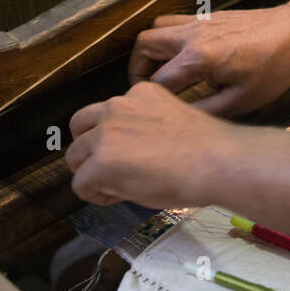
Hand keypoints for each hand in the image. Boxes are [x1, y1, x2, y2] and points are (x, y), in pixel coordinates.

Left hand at [65, 81, 233, 206]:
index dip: (114, 137)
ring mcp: (105, 134)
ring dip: (90, 173)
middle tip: (108, 169)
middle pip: (80, 127)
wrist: (214, 161)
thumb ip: (146, 127)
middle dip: (89, 149)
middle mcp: (117, 107)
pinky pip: (81, 184)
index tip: (131, 154)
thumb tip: (132, 154)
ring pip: (75, 156)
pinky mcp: (100, 162)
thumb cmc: (207, 148)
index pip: (108, 112)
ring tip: (116, 187)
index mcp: (139, 93)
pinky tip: (118, 197)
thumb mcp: (171, 121)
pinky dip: (94, 195)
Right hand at [127, 0, 289, 117]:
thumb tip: (178, 119)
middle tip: (151, 90)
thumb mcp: (242, 100)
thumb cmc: (275, 67)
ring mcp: (199, 21)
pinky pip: (174, 22)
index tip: (156, 112)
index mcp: (198, 57)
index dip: (152, 99)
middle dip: (139, 69)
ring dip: (152, 50)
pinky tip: (184, 58)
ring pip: (156, 28)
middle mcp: (192, 35)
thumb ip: (205, 110)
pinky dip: (168, 38)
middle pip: (143, 44)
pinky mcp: (209, 16)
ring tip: (163, 72)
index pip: (156, 80)